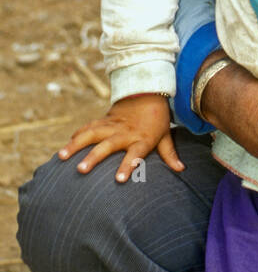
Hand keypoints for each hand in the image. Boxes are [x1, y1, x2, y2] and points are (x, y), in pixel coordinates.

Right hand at [58, 94, 183, 181]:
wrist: (147, 92)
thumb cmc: (157, 119)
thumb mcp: (165, 136)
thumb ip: (170, 154)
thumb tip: (181, 169)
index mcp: (142, 138)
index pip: (135, 154)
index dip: (128, 166)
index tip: (119, 179)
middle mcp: (125, 132)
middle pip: (108, 145)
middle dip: (93, 158)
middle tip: (80, 170)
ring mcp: (111, 125)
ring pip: (91, 134)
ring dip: (75, 145)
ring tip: (61, 157)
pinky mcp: (102, 120)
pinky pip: (87, 128)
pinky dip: (75, 137)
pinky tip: (65, 148)